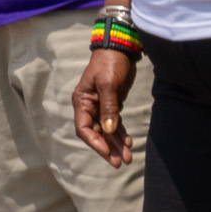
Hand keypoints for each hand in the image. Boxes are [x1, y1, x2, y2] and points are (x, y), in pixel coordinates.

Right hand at [73, 49, 136, 166]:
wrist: (121, 49)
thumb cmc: (110, 63)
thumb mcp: (109, 84)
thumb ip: (109, 107)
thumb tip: (109, 130)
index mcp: (82, 102)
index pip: (84, 128)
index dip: (94, 142)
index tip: (107, 152)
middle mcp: (89, 107)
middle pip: (96, 133)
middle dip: (108, 148)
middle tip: (120, 162)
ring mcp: (101, 107)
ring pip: (107, 131)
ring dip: (116, 144)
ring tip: (128, 157)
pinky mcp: (112, 105)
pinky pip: (115, 124)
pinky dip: (121, 134)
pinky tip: (129, 142)